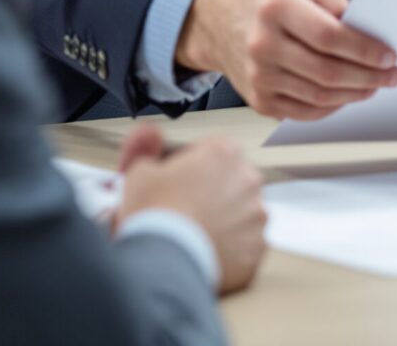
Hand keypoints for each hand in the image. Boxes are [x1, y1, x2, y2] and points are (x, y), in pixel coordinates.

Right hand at [114, 127, 267, 295]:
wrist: (166, 262)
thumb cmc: (154, 214)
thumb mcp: (139, 171)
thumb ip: (147, 146)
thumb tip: (150, 134)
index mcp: (224, 153)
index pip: (212, 150)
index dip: (191, 165)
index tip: (177, 180)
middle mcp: (248, 180)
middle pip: (230, 181)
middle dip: (211, 192)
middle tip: (184, 209)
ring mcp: (256, 216)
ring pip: (240, 213)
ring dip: (223, 220)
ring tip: (193, 233)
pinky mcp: (257, 248)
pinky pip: (245, 245)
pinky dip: (230, 249)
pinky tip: (206, 252)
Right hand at [177, 0, 396, 120]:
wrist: (218, 26)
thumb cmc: (266, 3)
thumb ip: (333, 0)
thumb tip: (367, 28)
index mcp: (276, 8)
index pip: (329, 36)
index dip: (364, 49)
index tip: (389, 56)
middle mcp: (263, 44)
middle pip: (327, 71)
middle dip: (368, 76)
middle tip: (392, 75)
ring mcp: (259, 77)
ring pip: (319, 95)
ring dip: (355, 94)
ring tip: (375, 85)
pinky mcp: (259, 100)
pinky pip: (305, 111)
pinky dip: (332, 106)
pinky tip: (348, 95)